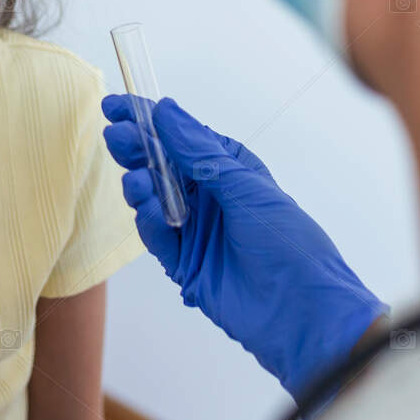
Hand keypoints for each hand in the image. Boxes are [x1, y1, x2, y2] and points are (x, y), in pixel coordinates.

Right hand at [102, 95, 385, 397]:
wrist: (304, 313)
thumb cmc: (289, 243)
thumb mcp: (246, 188)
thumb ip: (200, 153)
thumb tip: (166, 111)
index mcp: (228, 169)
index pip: (180, 136)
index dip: (147, 119)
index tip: (115, 106)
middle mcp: (209, 196)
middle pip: (160, 165)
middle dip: (136, 149)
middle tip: (116, 137)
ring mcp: (195, 230)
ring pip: (153, 200)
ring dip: (140, 185)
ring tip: (136, 179)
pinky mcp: (184, 264)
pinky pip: (157, 237)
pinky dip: (148, 222)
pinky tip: (145, 209)